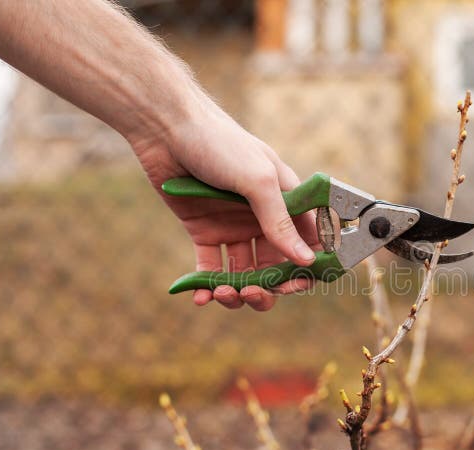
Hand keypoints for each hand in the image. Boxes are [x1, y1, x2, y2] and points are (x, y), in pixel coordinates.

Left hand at [131, 98, 318, 311]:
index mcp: (285, 202)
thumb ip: (279, 222)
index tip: (298, 285)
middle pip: (276, 266)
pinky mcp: (203, 233)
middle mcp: (262, 218)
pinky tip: (203, 297)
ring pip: (244, 273)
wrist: (166, 128)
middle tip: (255, 292)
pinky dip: (208, 287)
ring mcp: (232, 227)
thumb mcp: (258, 181)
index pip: (307, 243)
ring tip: (225, 293)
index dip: (307, 267)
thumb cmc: (220, 143)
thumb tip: (306, 260)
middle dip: (269, 287)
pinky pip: (211, 269)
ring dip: (238, 291)